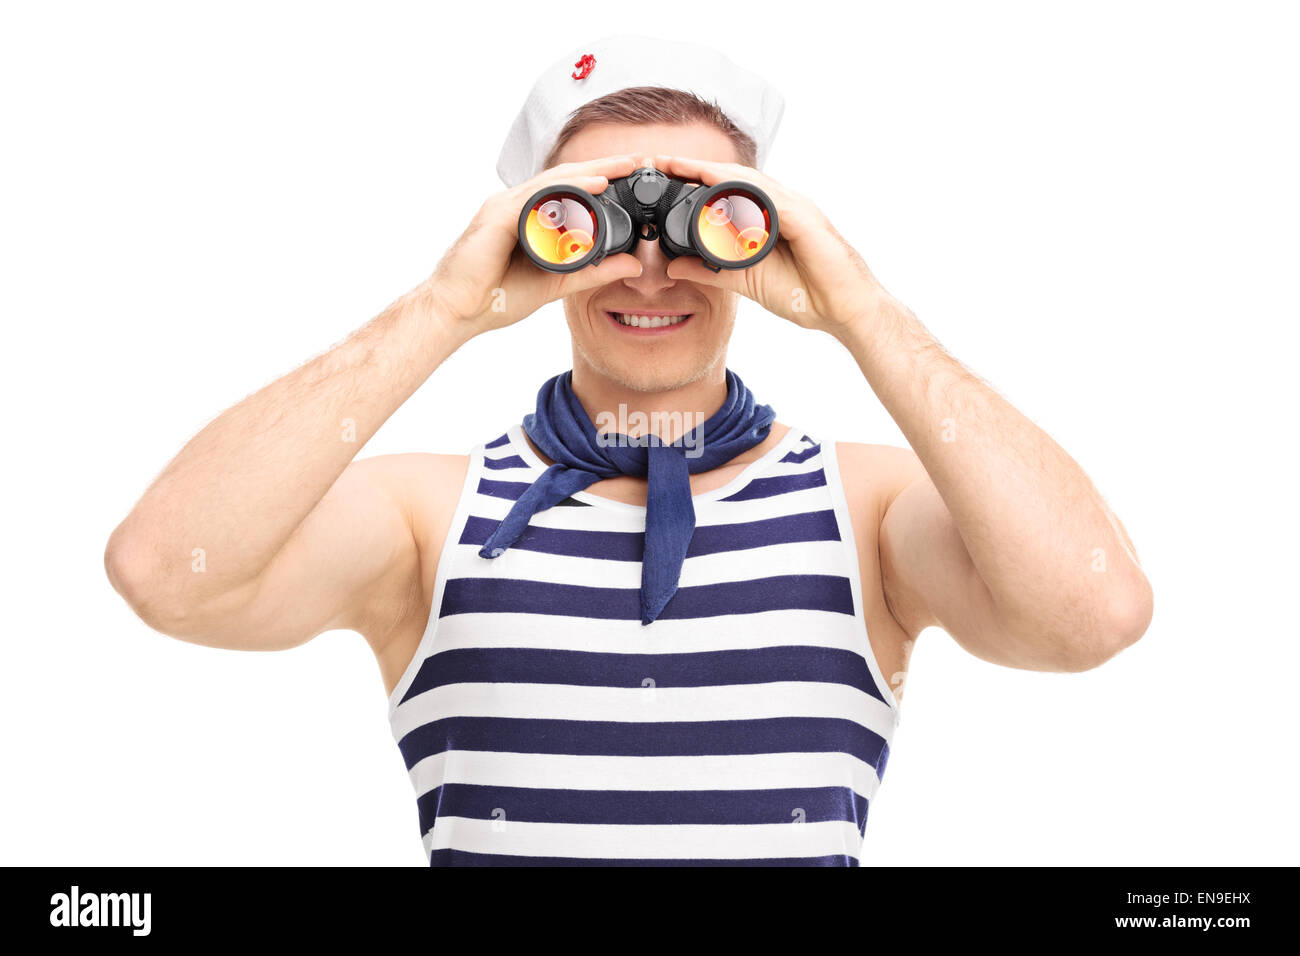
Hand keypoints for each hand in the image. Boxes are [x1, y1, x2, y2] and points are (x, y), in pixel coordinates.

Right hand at [422, 155, 644, 337]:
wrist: (456, 312)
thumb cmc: (495, 297)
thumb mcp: (558, 283)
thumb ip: (593, 272)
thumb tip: (633, 266)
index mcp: (528, 217)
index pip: (570, 190)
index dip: (602, 179)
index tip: (633, 174)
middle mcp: (516, 205)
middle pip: (566, 177)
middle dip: (603, 166)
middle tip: (638, 160)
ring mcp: (504, 206)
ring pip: (553, 181)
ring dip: (591, 171)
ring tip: (622, 166)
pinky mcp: (497, 216)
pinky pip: (536, 197)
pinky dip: (567, 190)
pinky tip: (593, 186)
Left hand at [654, 155, 885, 338]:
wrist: (844, 311)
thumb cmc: (806, 294)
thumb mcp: (744, 281)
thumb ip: (710, 272)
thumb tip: (674, 268)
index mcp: (766, 217)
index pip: (726, 190)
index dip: (694, 179)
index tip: (662, 174)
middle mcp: (779, 205)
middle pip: (733, 177)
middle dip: (696, 167)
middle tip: (661, 160)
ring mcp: (794, 207)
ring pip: (748, 180)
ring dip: (712, 171)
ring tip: (681, 164)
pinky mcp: (805, 218)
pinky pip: (769, 198)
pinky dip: (742, 189)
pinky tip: (717, 183)